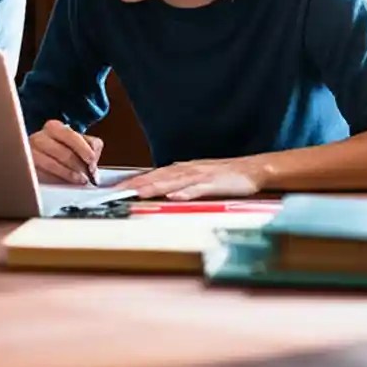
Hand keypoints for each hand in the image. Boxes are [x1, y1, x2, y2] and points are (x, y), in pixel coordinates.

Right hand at [29, 119, 102, 184]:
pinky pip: (43, 175)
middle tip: (88, 176)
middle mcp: (40, 137)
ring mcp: (31, 153)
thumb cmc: (64, 148)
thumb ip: (91, 146)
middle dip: (78, 166)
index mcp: (54, 127)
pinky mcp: (28, 168)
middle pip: (62, 152)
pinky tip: (65, 183)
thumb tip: (93, 164)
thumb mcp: (80, 141)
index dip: (83, 149)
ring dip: (69, 174)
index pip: (70, 136)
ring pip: (52, 164)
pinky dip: (57, 180)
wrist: (42, 156)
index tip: (91, 161)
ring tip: (79, 180)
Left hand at [120, 156, 269, 200]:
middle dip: (135, 185)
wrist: (253, 170)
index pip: (152, 176)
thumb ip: (179, 183)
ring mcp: (200, 176)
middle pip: (156, 178)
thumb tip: (160, 190)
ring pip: (172, 182)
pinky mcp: (214, 183)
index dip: (132, 182)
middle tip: (115, 193)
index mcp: (181, 170)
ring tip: (135, 193)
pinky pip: (197, 189)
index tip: (114, 190)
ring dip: (153, 187)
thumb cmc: (225, 175)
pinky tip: (173, 197)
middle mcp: (187, 170)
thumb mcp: (197, 178)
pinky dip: (184, 192)